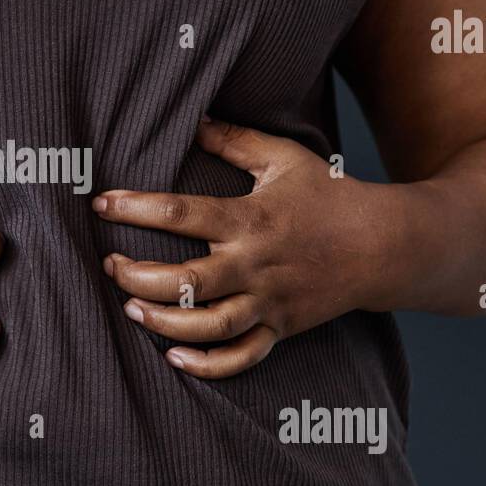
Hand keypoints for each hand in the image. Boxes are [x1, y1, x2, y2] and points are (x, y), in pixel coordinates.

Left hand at [92, 117, 390, 377]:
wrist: (385, 245)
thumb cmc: (330, 195)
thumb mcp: (283, 157)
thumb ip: (233, 139)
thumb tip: (192, 120)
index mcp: (249, 219)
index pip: (181, 214)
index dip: (134, 208)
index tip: (100, 203)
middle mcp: (255, 264)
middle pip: (187, 281)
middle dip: (139, 277)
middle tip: (110, 266)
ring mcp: (269, 301)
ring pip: (209, 325)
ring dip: (165, 322)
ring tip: (132, 310)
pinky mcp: (281, 328)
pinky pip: (242, 357)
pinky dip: (208, 365)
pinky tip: (175, 357)